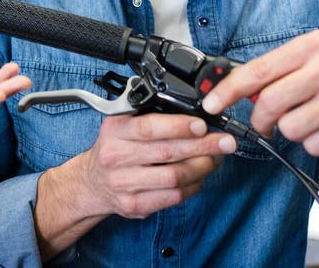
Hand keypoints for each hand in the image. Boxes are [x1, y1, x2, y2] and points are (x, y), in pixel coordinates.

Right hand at [33, 113, 234, 259]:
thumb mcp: (122, 122)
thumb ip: (150, 114)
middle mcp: (116, 157)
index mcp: (114, 130)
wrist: (92, 182)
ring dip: (201, 168)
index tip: (202, 125)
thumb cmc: (115, 147)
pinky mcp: (134, 206)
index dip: (178, 127)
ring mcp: (124, 184)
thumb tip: (193, 112)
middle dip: (202, 147)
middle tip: (225, 142)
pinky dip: (192, 186)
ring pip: (173, 178)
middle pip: (166, 153)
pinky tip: (200, 176)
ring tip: (216, 159)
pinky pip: (172, 197)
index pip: (148, 128)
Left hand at [201, 30, 318, 155]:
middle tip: (266, 122)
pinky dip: (317, 143)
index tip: (211, 104)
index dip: (227, 91)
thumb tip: (242, 89)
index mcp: (311, 46)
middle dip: (261, 119)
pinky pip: (316, 146)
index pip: (257, 70)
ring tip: (313, 119)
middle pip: (269, 104)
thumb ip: (282, 69)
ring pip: (290, 128)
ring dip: (295, 130)